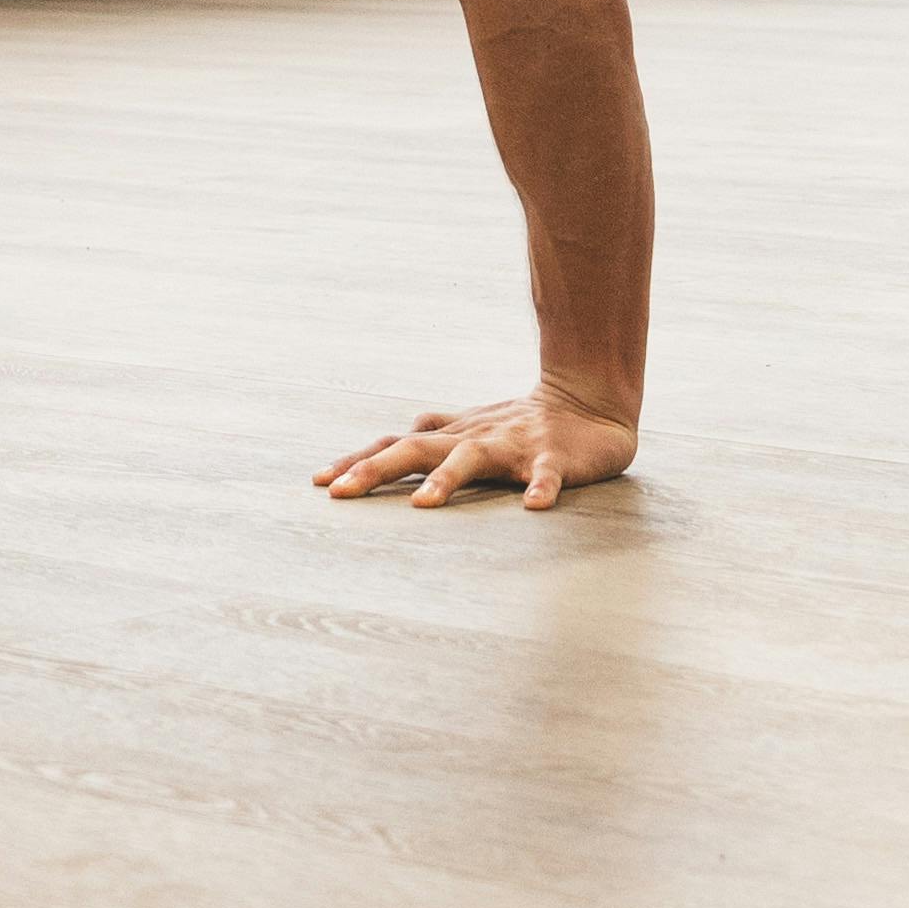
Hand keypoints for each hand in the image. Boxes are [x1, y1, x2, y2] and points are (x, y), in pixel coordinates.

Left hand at [315, 379, 636, 512]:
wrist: (588, 400)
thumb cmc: (523, 420)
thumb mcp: (473, 425)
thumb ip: (439, 430)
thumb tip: (403, 430)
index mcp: (454, 436)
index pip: (395, 446)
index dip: (358, 462)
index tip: (320, 483)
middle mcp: (473, 437)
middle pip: (415, 450)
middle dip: (375, 470)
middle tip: (340, 493)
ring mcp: (512, 446)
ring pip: (472, 459)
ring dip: (447, 480)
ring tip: (423, 505)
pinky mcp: (553, 458)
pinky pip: (546, 474)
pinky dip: (540, 488)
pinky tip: (535, 507)